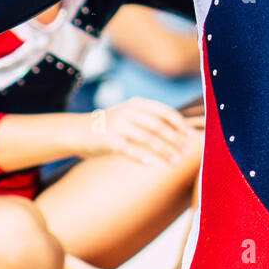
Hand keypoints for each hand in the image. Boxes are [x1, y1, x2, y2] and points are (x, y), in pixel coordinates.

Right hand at [78, 97, 196, 165]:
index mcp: (137, 104)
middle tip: (187, 152)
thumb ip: (149, 119)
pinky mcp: (109, 141)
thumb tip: (178, 131)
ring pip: (148, 139)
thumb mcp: (129, 115)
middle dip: (176, 140)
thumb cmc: (110, 126)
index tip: (191, 135)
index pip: (165, 112)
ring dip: (164, 151)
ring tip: (176, 162)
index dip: (180, 124)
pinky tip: (151, 164)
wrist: (77, 131)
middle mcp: (129, 112)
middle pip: (159, 126)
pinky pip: (129, 150)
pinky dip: (142, 157)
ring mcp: (118, 126)